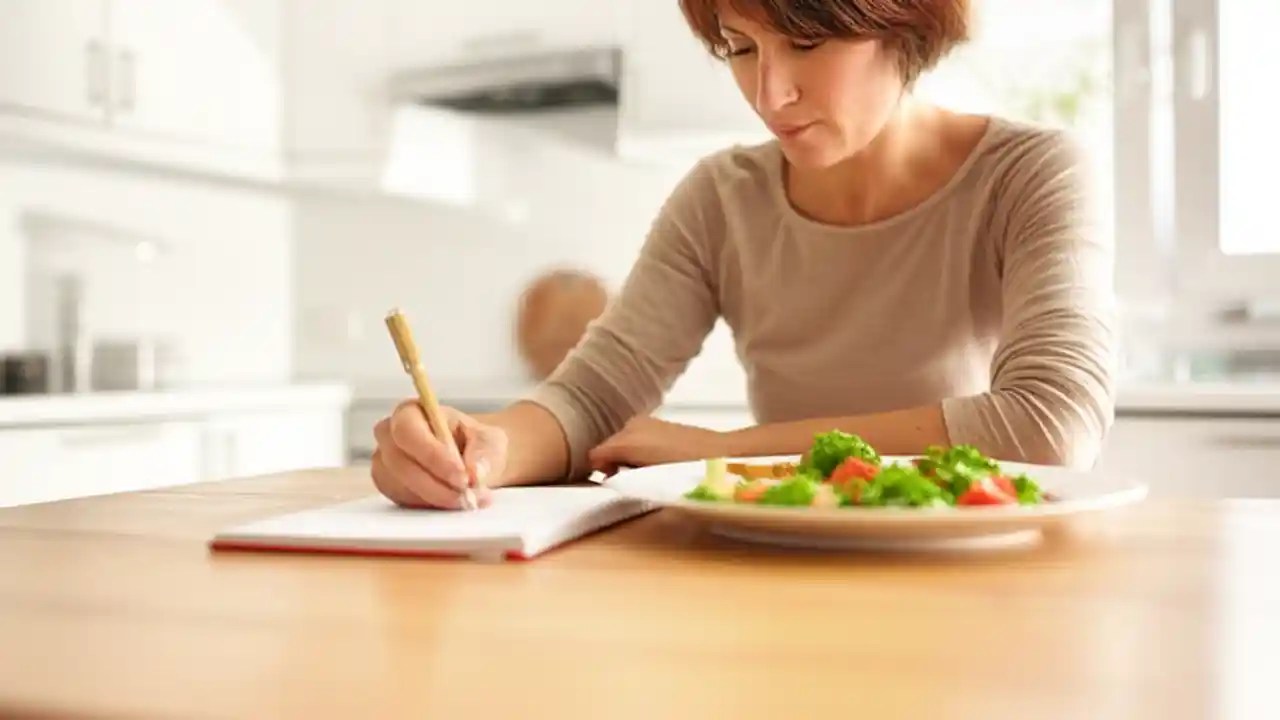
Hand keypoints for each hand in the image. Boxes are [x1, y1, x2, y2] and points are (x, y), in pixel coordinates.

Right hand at [371, 400, 508, 508]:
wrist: (472, 461)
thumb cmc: (476, 443)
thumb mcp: (489, 441)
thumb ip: (483, 454)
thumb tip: (474, 472)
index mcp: (411, 412)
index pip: (408, 432)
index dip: (432, 456)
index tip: (461, 476)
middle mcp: (389, 435)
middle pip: (399, 463)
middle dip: (436, 485)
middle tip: (467, 496)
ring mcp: (385, 462)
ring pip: (399, 486)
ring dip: (436, 498)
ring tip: (469, 501)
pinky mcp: (388, 487)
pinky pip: (401, 501)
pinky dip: (429, 506)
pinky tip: (452, 504)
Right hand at [587, 415, 731, 475]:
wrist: (717, 453)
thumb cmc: (684, 470)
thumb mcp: (648, 479)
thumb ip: (623, 477)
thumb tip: (609, 478)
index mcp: (626, 441)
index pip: (595, 455)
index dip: (599, 472)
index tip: (610, 484)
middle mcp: (631, 426)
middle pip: (607, 447)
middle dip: (613, 463)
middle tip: (630, 480)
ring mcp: (644, 422)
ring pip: (622, 442)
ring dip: (626, 456)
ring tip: (646, 471)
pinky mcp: (656, 422)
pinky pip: (636, 437)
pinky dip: (638, 449)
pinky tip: (655, 461)